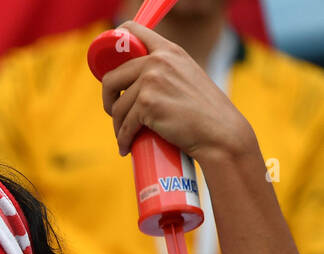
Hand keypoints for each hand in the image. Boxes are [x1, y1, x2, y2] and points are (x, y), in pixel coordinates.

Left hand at [100, 21, 255, 163]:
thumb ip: (161, 70)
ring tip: (127, 136)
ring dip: (119, 126)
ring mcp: (152, 81)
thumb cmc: (202, 110)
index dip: (114, 47)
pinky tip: (126, 147)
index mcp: (168, 50)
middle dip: (109, 101)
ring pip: (117, 108)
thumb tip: (129, 79)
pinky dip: (124, 139)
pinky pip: (125, 126)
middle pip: (111, 78)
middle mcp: (158, 61)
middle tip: (115, 114)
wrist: (219, 132)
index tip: (111, 72)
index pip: (132, 30)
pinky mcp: (148, 104)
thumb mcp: (184, 76)